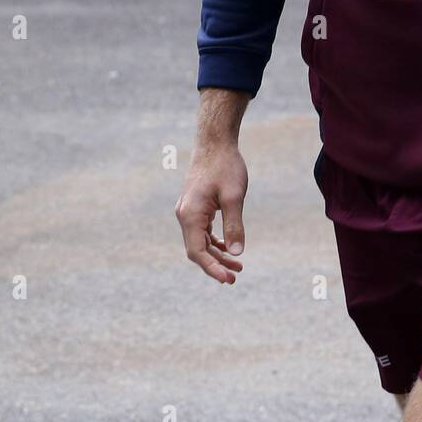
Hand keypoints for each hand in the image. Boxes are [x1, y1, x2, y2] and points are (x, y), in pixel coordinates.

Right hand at [175, 142, 247, 283]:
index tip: (227, 279)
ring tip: (237, 266)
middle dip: (215, 265)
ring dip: (217, 254)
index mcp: (190, 215)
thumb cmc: (225, 167)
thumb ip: (234, 226)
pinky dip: (214, 242)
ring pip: (200, 241)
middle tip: (235, 277)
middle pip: (197, 250)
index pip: (197, 252)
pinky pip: (203, 231)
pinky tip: (228, 248)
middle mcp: (185, 215)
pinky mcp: (196, 207)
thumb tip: (236, 253)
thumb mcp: (234, 197)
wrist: (215, 143)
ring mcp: (189, 211)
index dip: (212, 268)